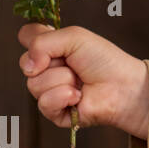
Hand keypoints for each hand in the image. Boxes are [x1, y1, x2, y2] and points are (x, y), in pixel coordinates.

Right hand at [17, 23, 148, 141]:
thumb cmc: (104, 60)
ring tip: (79, 81)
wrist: (123, 85)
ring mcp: (49, 90)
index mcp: (51, 48)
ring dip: (62, 79)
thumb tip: (27, 66)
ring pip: (34, 84)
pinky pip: (43, 103)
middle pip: (25, 63)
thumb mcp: (75, 37)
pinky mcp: (54, 112)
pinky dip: (63, 97)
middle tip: (73, 64)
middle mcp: (46, 68)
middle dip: (52, 61)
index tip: (54, 42)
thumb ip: (42, 42)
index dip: (35, 39)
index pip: (26, 36)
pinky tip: (78, 96)